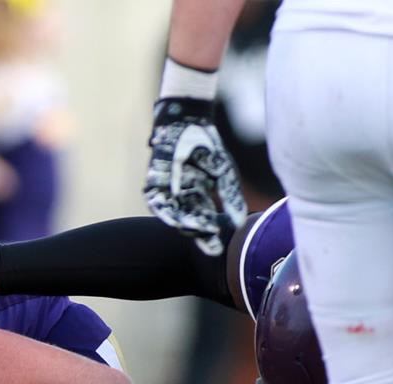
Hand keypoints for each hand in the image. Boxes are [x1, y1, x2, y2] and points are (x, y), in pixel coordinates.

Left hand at [144, 97, 245, 256]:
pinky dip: (164, 209)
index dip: (209, 236)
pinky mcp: (154, 183)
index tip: (216, 250)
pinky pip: (157, 201)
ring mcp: (167, 191)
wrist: (187, 123)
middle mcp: (182, 198)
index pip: (205, 222)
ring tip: (193, 229)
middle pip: (189, 221)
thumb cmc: (206, 147)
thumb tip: (239, 223)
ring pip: (173, 214)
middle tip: (207, 237)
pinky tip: (172, 216)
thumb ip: (230, 197)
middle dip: (197, 231)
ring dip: (181, 222)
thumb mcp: (224, 172)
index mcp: (199, 198)